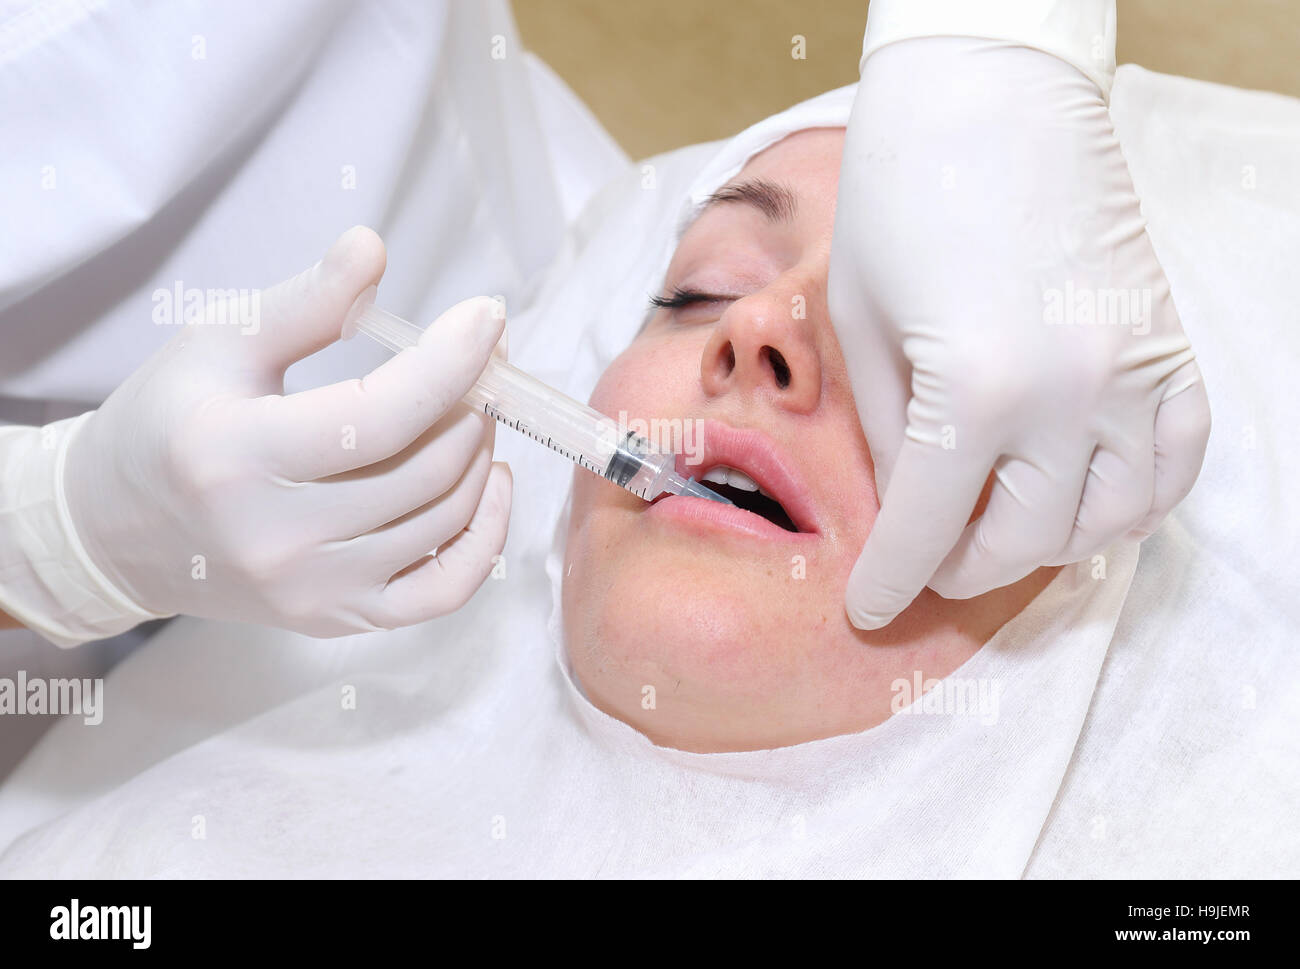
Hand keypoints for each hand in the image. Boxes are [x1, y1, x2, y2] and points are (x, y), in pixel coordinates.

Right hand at [64, 226, 510, 635]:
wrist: (116, 531)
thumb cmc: (170, 421)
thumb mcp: (219, 342)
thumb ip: (304, 301)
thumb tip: (374, 247)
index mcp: (235, 457)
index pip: (379, 415)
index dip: (450, 362)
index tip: (486, 316)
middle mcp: (276, 538)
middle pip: (424, 469)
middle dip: (472, 401)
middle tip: (478, 360)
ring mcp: (310, 589)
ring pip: (443, 519)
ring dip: (478, 453)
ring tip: (472, 407)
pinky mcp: (335, 618)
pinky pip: (445, 591)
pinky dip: (485, 536)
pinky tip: (490, 481)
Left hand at [828, 38, 1210, 628]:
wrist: (990, 95)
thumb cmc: (901, 196)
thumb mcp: (864, 327)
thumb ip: (892, 434)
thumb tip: (908, 507)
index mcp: (975, 389)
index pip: (929, 528)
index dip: (891, 581)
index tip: (869, 610)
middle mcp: (1070, 395)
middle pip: (1021, 540)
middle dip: (961, 569)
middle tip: (925, 566)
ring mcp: (1134, 372)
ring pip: (1109, 520)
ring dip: (1046, 548)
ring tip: (994, 536)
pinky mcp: (1168, 345)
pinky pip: (1176, 462)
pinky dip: (1133, 502)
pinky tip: (1082, 501)